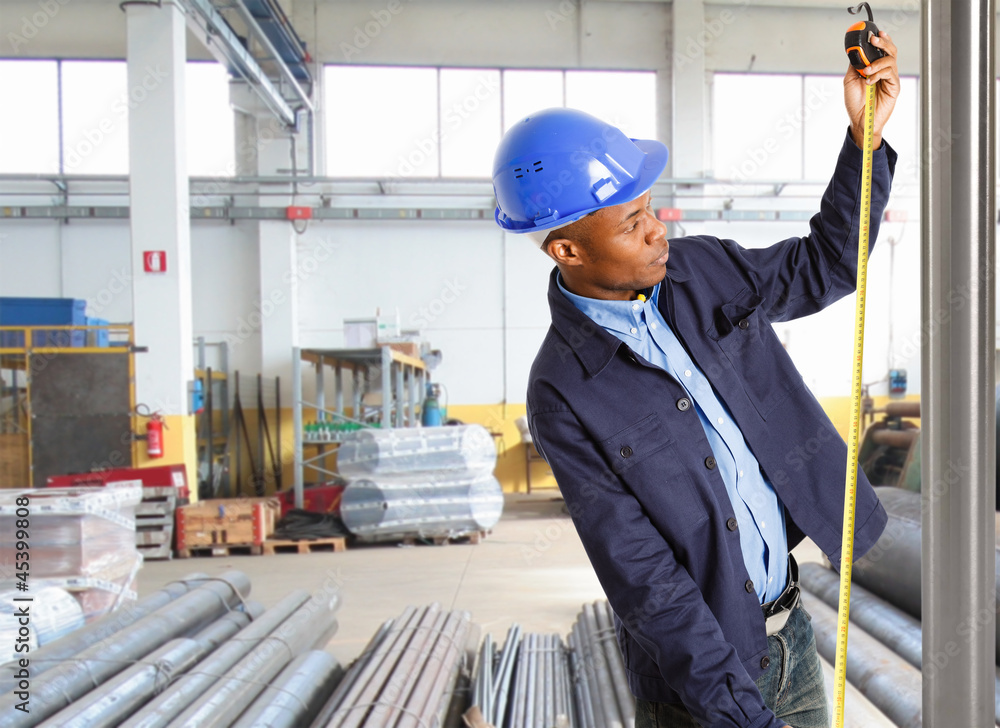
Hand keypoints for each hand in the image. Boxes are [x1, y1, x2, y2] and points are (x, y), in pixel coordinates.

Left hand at [843, 30, 899, 148]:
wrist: (859, 121)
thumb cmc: (856, 103)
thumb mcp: (850, 80)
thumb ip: (854, 65)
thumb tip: (855, 52)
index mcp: (874, 68)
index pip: (880, 50)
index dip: (880, 40)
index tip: (873, 34)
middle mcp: (884, 71)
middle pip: (890, 50)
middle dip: (883, 43)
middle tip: (875, 40)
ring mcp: (890, 78)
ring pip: (890, 60)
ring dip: (877, 63)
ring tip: (866, 71)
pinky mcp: (894, 87)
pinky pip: (890, 74)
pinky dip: (878, 74)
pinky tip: (869, 81)